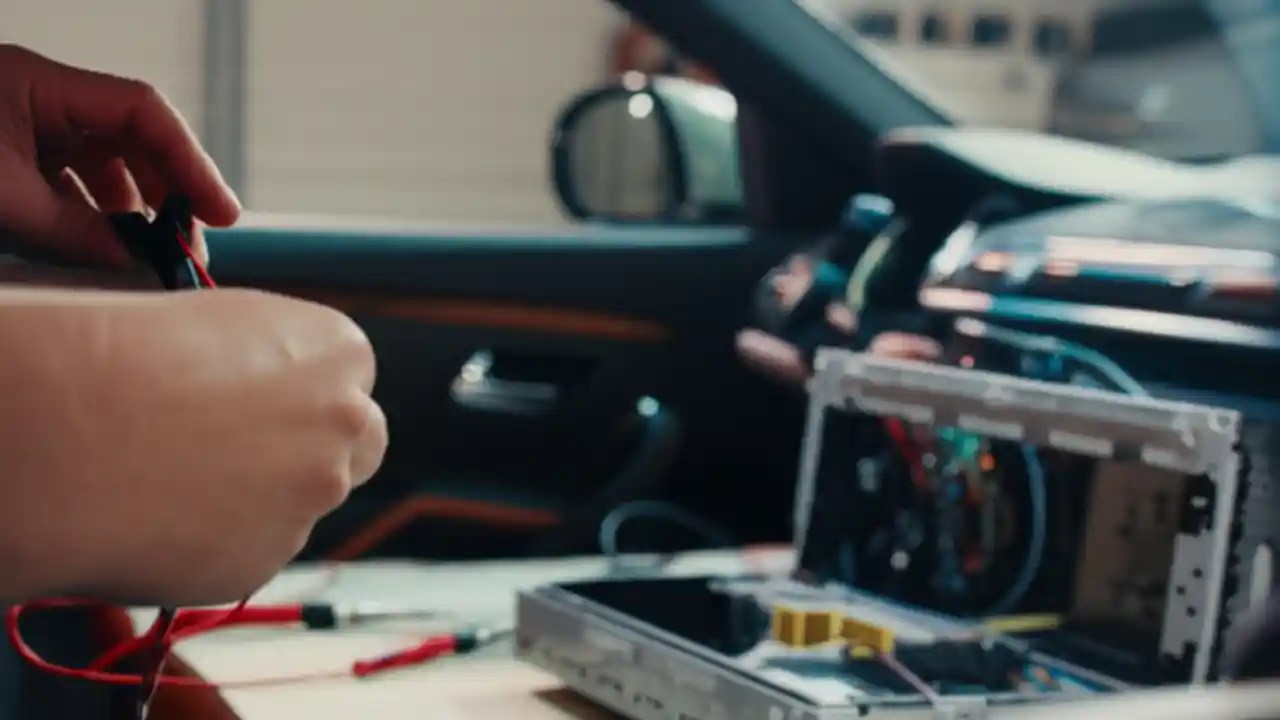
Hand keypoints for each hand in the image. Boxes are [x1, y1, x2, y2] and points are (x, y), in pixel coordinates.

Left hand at [0, 45, 238, 267]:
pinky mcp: (10, 160)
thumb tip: (131, 260)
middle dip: (168, 193)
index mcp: (38, 84)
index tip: (221, 212)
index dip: (190, 160)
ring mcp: (24, 131)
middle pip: (131, 139)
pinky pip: (69, 186)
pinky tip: (109, 249)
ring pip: (103, 167)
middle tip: (192, 247)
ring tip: (155, 256)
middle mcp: (38, 101)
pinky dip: (94, 218)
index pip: (142, 109)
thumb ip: (70, 229)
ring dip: (133, 212)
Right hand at [0, 288, 386, 604]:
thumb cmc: (119, 350)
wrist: (66, 428)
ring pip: (301, 505)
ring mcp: (310, 499)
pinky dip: (217, 542)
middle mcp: (344, 425)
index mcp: (337, 349)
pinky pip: (250, 552)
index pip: (352, 374)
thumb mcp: (210, 319)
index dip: (308, 389)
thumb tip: (249, 370)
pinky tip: (158, 515)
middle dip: (321, 449)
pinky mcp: (264, 562)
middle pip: (361, 445)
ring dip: (262, 499)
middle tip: (251, 447)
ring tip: (172, 477)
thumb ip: (261, 354)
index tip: (269, 395)